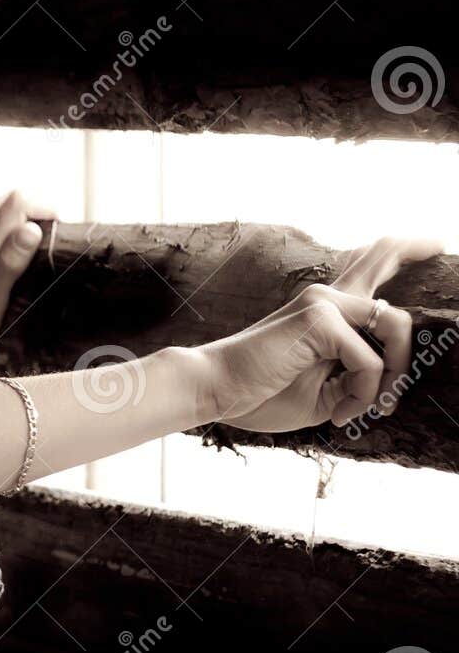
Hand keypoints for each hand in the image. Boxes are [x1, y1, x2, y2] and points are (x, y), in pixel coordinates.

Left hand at [0, 190, 55, 377]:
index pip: (15, 202)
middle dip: (30, 210)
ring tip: (30, 242)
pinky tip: (6, 247)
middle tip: (47, 237)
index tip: (56, 230)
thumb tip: (32, 229)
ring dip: (14, 215)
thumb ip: (9, 265)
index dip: (40, 209)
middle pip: (4, 197)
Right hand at [199, 236, 442, 431]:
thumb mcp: (323, 393)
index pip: (364, 268)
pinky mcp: (320, 319)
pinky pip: (371, 363)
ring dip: (393, 375)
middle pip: (381, 256)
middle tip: (440, 241)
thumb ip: (356, 376)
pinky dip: (363, 395)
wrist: (215, 390)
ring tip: (369, 404)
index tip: (434, 242)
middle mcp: (326, 297)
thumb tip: (385, 371)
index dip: (400, 251)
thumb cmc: (260, 394)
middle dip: (414, 249)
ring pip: (397, 326)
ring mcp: (323, 303)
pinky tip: (339, 411)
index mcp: (323, 312)